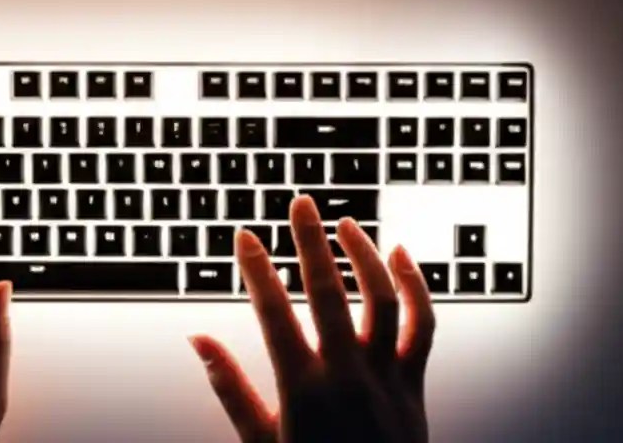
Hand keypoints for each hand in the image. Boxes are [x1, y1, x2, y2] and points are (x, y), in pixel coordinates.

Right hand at [190, 195, 434, 442]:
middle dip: (311, 242)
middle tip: (300, 203)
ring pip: (382, 302)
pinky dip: (415, 287)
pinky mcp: (414, 385)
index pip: (273, 314)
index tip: (244, 237)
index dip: (256, 270)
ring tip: (345, 225)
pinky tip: (400, 255)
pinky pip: (424, 326)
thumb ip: (229, 387)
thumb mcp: (259, 442)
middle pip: (329, 293)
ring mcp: (386, 379)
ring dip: (364, 256)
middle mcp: (346, 378)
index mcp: (303, 391)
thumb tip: (198, 338)